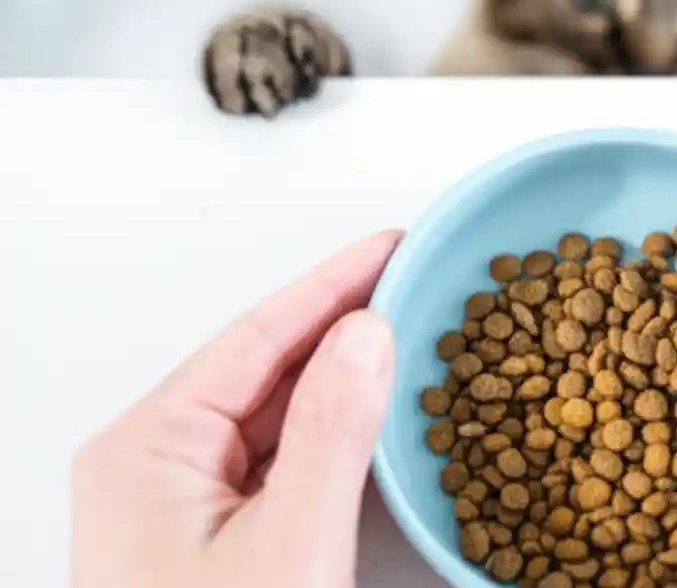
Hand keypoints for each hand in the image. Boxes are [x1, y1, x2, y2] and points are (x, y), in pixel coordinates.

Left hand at [71, 232, 401, 587]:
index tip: (391, 249)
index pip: (257, 336)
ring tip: (408, 342)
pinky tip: (374, 420)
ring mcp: (180, 504)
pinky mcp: (212, 537)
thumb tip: (364, 335)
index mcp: (147, 449)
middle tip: (413, 287)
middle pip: (265, 369)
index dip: (333, 284)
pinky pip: (279, 461)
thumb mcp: (289, 544)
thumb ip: (329, 433)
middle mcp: (152, 466)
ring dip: (343, 382)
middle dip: (344, 327)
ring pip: (276, 417)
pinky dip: (331, 435)